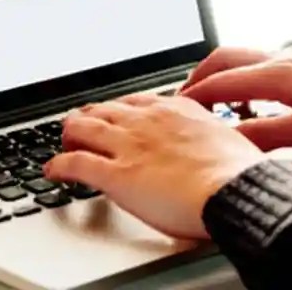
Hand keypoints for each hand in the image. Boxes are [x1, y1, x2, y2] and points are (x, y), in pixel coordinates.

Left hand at [46, 94, 263, 238]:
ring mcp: (128, 145)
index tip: (118, 116)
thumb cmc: (239, 172)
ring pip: (82, 128)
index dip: (120, 110)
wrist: (235, 190)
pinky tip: (53, 171)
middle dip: (89, 117)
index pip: (136, 101)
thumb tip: (213, 147)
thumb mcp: (228, 139)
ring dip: (69, 134)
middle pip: (104, 109)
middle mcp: (147, 120)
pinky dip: (58, 166)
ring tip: (65, 141)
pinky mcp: (114, 174)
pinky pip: (75, 164)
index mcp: (176, 109)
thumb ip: (209, 137)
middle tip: (83, 126)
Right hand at [179, 47, 291, 152]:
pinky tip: (259, 102)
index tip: (169, 109)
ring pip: (248, 61)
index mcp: (278, 74)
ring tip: (215, 100)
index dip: (191, 97)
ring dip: (225, 77)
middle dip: (201, 76)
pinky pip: (268, 69)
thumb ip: (265, 136)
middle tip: (183, 98)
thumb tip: (224, 143)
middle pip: (228, 59)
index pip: (220, 82)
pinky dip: (249, 82)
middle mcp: (285, 61)